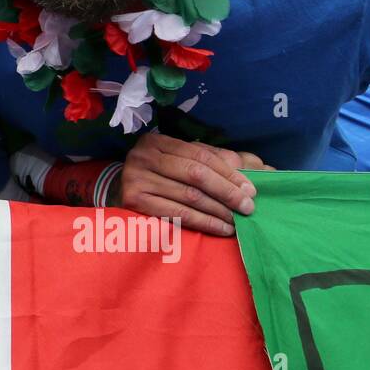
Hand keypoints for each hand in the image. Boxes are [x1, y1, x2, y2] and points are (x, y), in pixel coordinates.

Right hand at [117, 133, 266, 235]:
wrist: (119, 194)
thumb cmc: (159, 178)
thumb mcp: (180, 161)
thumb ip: (211, 160)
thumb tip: (251, 168)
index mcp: (157, 141)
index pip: (201, 155)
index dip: (228, 172)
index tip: (251, 189)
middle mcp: (143, 155)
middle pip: (195, 174)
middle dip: (227, 191)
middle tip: (248, 207)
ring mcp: (136, 178)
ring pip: (189, 196)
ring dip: (219, 210)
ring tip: (238, 220)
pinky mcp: (134, 201)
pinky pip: (178, 214)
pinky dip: (204, 222)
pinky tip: (221, 229)